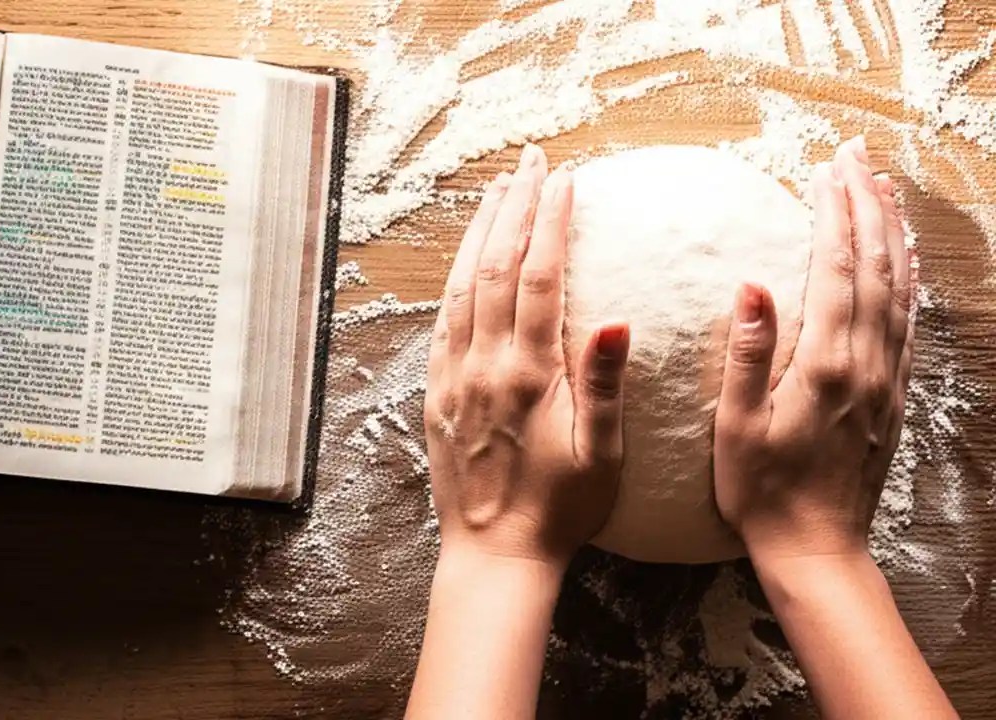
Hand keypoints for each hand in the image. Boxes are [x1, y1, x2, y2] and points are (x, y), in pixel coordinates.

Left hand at [423, 143, 631, 569]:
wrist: (495, 553)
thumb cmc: (560, 510)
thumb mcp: (602, 455)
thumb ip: (606, 386)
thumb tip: (618, 321)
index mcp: (529, 375)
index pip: (541, 277)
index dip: (552, 222)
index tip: (565, 180)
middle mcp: (485, 365)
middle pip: (498, 266)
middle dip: (515, 206)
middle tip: (530, 161)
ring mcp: (455, 376)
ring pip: (463, 285)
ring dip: (480, 231)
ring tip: (495, 189)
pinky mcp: (437, 392)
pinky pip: (442, 321)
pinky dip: (454, 278)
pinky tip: (464, 257)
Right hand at [713, 135, 914, 562]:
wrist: (815, 546)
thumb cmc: (762, 490)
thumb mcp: (736, 426)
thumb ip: (747, 354)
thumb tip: (750, 286)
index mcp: (825, 365)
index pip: (835, 268)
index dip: (832, 212)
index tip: (825, 168)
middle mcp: (865, 362)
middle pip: (876, 265)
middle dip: (867, 203)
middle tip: (855, 155)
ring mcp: (885, 377)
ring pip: (899, 287)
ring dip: (891, 231)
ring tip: (881, 185)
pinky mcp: (892, 393)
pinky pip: (907, 320)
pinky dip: (906, 277)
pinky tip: (899, 257)